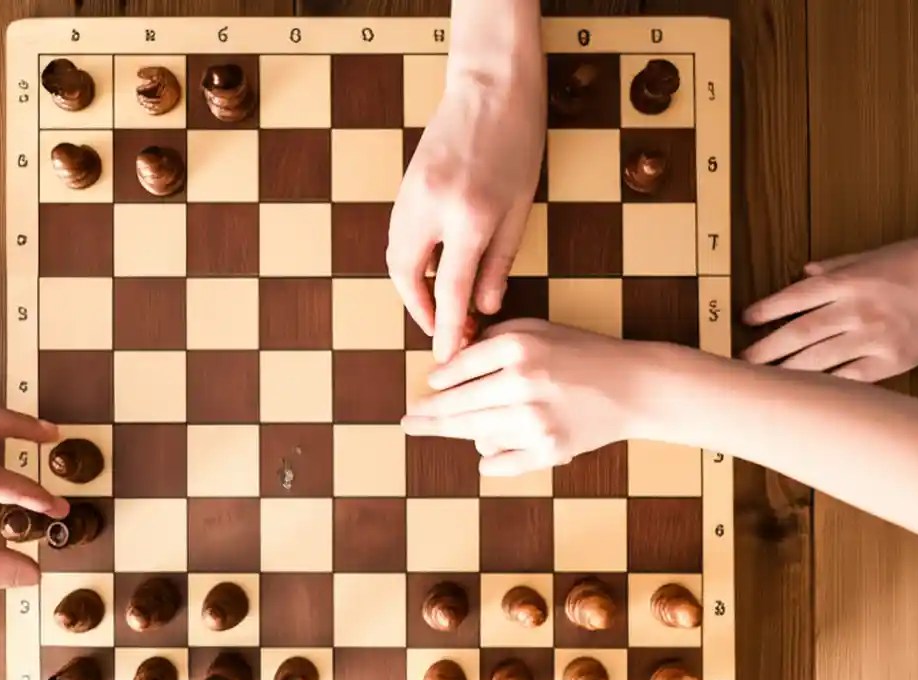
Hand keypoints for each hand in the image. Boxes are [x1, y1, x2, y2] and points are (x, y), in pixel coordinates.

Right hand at [388, 75, 545, 362]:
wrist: (491, 85)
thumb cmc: (518, 141)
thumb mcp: (521, 208)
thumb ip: (501, 261)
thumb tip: (487, 305)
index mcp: (470, 217)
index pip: (449, 290)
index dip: (446, 329)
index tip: (445, 356)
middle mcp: (432, 209)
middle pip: (407, 278)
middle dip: (419, 310)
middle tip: (441, 328)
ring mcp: (412, 195)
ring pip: (396, 257)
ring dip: (411, 287)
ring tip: (438, 303)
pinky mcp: (405, 185)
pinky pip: (399, 235)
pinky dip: (409, 259)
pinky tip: (430, 268)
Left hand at [401, 319, 649, 475]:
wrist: (633, 386)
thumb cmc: (580, 353)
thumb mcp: (535, 329)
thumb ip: (490, 341)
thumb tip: (445, 370)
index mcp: (517, 348)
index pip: (456, 369)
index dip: (436, 381)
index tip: (428, 387)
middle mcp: (522, 384)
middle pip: (455, 407)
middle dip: (426, 416)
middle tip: (408, 421)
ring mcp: (535, 422)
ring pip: (474, 436)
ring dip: (460, 433)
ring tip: (448, 429)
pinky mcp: (549, 451)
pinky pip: (498, 464)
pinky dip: (489, 461)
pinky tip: (486, 455)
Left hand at [741, 235, 917, 381]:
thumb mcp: (875, 254)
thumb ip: (837, 265)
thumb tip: (804, 273)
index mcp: (848, 281)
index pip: (794, 298)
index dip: (766, 311)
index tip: (745, 320)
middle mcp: (856, 310)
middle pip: (798, 333)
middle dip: (765, 349)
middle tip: (742, 362)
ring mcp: (874, 338)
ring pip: (819, 360)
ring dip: (788, 371)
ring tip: (766, 382)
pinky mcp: (894, 361)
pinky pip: (852, 378)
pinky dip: (828, 385)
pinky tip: (809, 394)